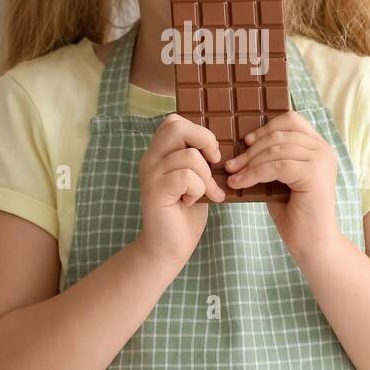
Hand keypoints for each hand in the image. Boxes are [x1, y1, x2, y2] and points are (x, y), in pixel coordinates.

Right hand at [136, 114, 225, 267]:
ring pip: (190, 156)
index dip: (198, 131)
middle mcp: (150, 159)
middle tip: (214, 163)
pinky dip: (199, 189)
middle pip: (177, 127)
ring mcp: (151, 174)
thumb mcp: (196, 178)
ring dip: (206, 176)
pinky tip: (193, 201)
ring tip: (205, 193)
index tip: (211, 154)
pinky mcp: (155, 191)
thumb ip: (198, 158)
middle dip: (205, 142)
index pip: (174, 121)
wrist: (169, 248)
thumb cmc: (186, 213)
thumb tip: (219, 143)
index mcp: (159, 153)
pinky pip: (187, 176)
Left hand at [223, 110, 342, 262]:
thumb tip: (243, 144)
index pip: (291, 120)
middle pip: (280, 134)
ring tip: (232, 175)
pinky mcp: (315, 174)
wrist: (313, 245)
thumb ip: (272, 159)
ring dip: (249, 162)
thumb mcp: (280, 179)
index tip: (245, 142)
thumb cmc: (295, 214)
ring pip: (276, 150)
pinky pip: (277, 166)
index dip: (265, 127)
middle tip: (231, 165)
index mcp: (318, 147)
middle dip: (251, 149)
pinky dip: (254, 174)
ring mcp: (322, 160)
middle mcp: (324, 150)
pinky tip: (240, 184)